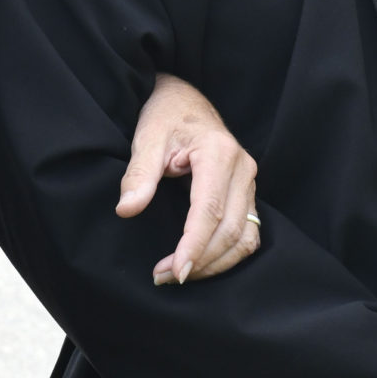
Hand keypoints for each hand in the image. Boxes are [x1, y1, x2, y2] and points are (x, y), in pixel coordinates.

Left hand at [118, 73, 260, 284]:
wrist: (184, 100)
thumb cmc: (165, 116)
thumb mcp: (147, 139)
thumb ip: (139, 175)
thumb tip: (127, 209)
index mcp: (218, 152)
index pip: (210, 210)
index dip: (194, 245)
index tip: (175, 271)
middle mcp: (242, 168)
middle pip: (230, 229)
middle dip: (200, 260)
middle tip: (163, 277)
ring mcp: (249, 181)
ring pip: (244, 237)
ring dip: (215, 263)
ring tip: (178, 274)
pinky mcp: (247, 193)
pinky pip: (248, 233)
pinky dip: (229, 255)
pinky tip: (202, 263)